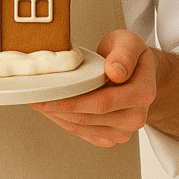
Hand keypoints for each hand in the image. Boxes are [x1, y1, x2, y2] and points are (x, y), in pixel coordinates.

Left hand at [29, 30, 155, 146]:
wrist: (137, 71)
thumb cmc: (129, 54)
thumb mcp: (129, 41)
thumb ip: (124, 54)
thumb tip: (115, 71)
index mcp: (143, 93)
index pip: (103, 103)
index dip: (74, 103)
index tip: (52, 98)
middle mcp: (136, 117)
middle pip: (90, 118)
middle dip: (59, 110)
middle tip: (36, 99)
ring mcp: (124, 130)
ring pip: (84, 128)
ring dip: (58, 117)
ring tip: (39, 103)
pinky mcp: (112, 136)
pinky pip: (85, 133)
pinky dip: (66, 122)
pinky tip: (53, 111)